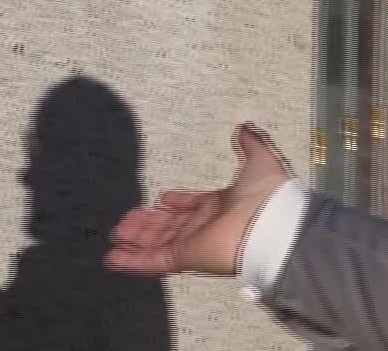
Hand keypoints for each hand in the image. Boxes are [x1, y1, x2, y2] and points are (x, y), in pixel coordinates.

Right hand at [105, 123, 295, 277]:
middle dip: (149, 223)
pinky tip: (113, 257)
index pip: (195, 206)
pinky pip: (154, 261)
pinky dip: (133, 261)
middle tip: (127, 220)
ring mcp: (195, 243)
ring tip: (116, 234)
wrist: (274, 224)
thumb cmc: (270, 194)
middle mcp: (208, 226)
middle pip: (171, 226)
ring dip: (136, 239)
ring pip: (158, 243)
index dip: (178, 202)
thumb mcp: (260, 159)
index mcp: (224, 205)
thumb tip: (245, 126)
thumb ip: (250, 144)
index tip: (163, 198)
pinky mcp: (186, 257)